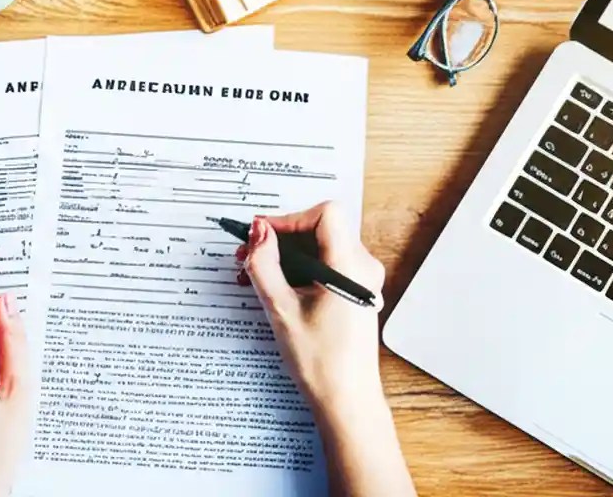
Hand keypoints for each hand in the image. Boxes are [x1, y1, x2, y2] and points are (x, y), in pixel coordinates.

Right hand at [237, 201, 386, 416]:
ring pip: (322, 246)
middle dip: (282, 238)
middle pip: (321, 229)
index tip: (262, 234)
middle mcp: (363, 268)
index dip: (290, 219)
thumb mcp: (281, 310)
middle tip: (249, 253)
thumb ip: (265, 265)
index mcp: (351, 267)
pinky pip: (327, 264)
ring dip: (288, 255)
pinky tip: (275, 286)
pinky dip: (300, 268)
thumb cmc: (321, 363)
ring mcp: (362, 279)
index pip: (326, 214)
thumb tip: (258, 232)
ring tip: (255, 273)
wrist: (346, 398)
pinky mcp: (356, 290)